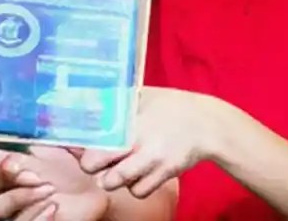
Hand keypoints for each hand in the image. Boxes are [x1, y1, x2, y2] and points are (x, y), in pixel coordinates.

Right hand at [0, 147, 107, 220]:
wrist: (99, 193)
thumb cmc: (80, 168)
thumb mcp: (65, 146)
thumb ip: (44, 140)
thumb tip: (23, 141)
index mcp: (15, 163)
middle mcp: (12, 186)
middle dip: (7, 177)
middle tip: (34, 174)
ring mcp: (19, 209)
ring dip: (23, 197)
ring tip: (50, 190)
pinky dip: (36, 215)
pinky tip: (53, 208)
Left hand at [80, 87, 224, 197]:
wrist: (207, 124)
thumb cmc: (173, 106)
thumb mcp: (143, 96)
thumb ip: (119, 101)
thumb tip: (95, 101)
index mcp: (129, 120)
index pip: (92, 138)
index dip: (81, 147)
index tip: (82, 147)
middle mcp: (138, 142)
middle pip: (94, 165)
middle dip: (91, 165)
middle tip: (95, 161)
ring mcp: (151, 160)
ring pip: (115, 182)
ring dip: (112, 178)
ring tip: (116, 169)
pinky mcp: (164, 174)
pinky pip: (139, 191)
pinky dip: (134, 187)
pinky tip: (136, 175)